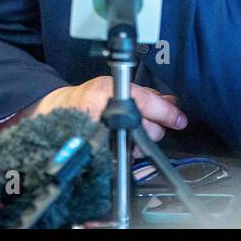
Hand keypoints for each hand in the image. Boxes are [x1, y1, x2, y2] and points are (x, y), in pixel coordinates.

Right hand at [27, 77, 186, 143]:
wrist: (61, 111)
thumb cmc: (89, 98)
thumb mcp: (115, 85)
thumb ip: (145, 94)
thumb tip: (172, 102)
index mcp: (109, 90)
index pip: (146, 102)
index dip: (166, 112)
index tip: (179, 119)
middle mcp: (104, 112)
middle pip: (147, 127)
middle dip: (154, 127)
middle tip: (150, 122)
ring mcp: (101, 134)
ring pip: (139, 146)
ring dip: (142, 141)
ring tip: (130, 131)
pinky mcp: (99, 152)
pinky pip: (126, 156)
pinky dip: (130, 150)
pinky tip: (123, 141)